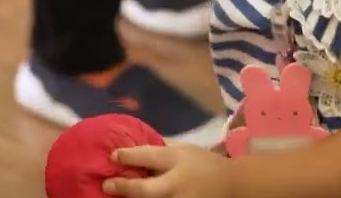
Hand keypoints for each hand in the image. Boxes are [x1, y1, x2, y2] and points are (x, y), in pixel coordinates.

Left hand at [105, 144, 234, 197]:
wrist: (233, 185)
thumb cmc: (204, 164)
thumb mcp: (184, 150)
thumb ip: (161, 150)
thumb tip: (132, 147)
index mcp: (177, 160)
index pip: (149, 156)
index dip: (129, 156)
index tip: (113, 156)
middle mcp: (177, 183)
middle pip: (146, 189)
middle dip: (125, 187)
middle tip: (107, 185)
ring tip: (120, 197)